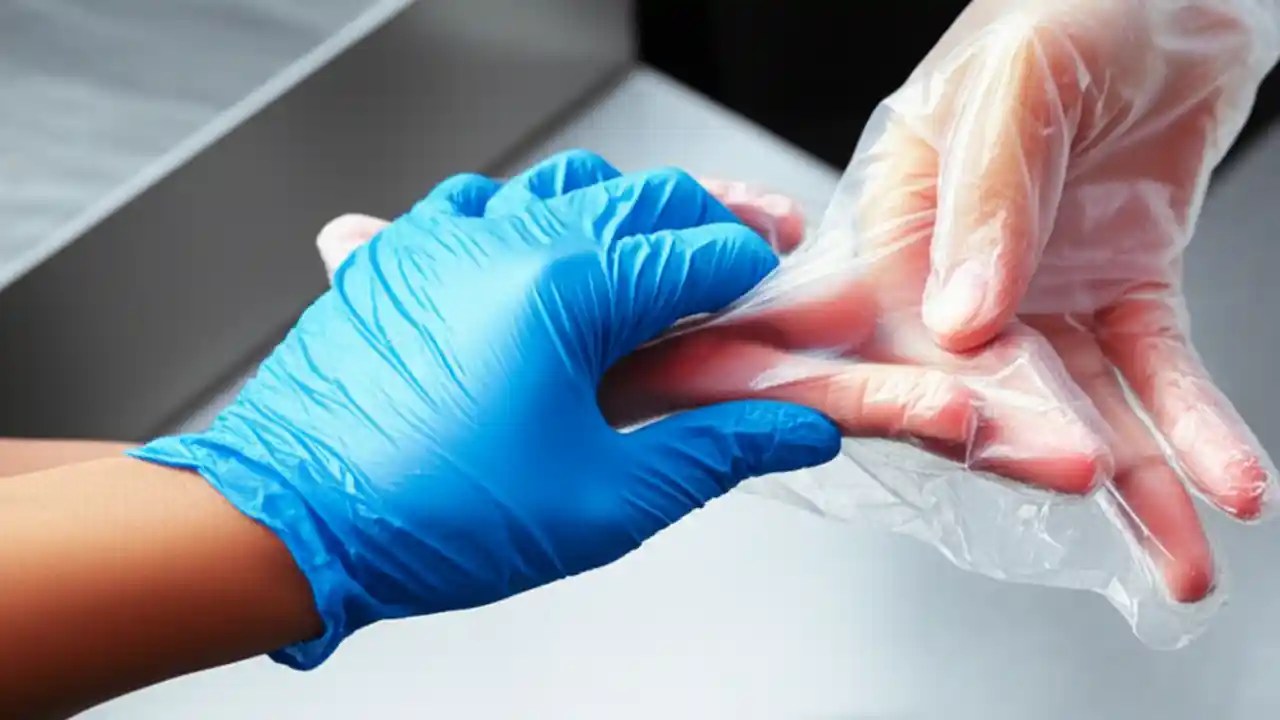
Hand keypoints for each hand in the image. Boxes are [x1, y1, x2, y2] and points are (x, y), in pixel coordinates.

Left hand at [130, 155, 842, 668]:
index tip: (784, 296)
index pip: (697, 253)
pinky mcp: (397, 256)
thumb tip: (791, 431)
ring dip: (625, 212)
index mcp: (563, 285)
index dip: (758, 272)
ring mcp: (441, 238)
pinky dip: (527, 217)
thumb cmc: (427, 516)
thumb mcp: (602, 501)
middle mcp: (502, 237)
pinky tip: (538, 255)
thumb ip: (711, 452)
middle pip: (641, 197)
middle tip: (750, 256)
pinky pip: (476, 204)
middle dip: (709, 224)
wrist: (288, 522)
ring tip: (656, 254)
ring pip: (563, 186)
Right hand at [864, 0, 1277, 522]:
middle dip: (1039, 444)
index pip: (890, 330)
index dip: (913, 392)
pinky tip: (1228, 479)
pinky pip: (1157, 372)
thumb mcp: (1020, 82)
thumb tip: (964, 320)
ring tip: (1179, 561)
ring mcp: (1043, 291)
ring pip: (1081, 404)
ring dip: (1135, 485)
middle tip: (1088, 483)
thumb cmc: (1071, 0)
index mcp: (901, 220)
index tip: (964, 437)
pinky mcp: (1122, 292)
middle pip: (987, 385)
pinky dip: (1196, 429)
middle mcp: (963, 272)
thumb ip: (987, 198)